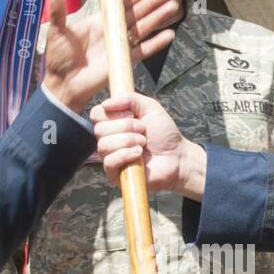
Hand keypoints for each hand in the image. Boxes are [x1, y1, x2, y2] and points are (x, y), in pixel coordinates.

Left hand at [42, 0, 178, 113]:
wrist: (63, 84)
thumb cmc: (59, 58)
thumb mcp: (57, 30)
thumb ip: (58, 10)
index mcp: (99, 22)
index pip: (121, 5)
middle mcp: (112, 32)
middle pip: (137, 14)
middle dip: (152, 3)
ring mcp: (119, 47)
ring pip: (143, 29)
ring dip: (158, 18)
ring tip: (173, 7)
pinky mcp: (123, 61)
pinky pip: (143, 51)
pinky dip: (155, 43)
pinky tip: (168, 35)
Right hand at [91, 93, 206, 198]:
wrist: (177, 156)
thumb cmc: (164, 133)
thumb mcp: (149, 107)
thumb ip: (129, 98)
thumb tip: (105, 104)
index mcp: (113, 124)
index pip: (96, 114)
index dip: (112, 112)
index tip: (132, 115)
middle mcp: (109, 140)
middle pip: (99, 129)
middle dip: (125, 126)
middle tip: (143, 131)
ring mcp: (111, 158)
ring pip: (103, 145)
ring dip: (127, 140)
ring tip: (143, 143)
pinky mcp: (115, 175)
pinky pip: (109, 162)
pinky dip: (124, 155)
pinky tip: (138, 154)